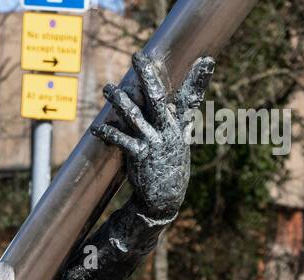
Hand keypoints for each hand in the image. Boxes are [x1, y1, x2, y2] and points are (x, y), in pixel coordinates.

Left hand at [96, 51, 213, 222]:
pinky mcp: (139, 156)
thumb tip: (174, 103)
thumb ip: (178, 119)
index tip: (206, 61)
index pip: (190, 99)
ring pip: (134, 115)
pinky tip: (97, 128)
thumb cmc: (171, 168)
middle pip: (157, 98)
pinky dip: (108, 133)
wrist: (164, 199)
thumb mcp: (180, 142)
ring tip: (107, 88)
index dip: (198, 81)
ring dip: (119, 100)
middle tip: (138, 56)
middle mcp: (167, 132)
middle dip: (147, 75)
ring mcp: (153, 143)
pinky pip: (121, 140)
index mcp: (178, 127)